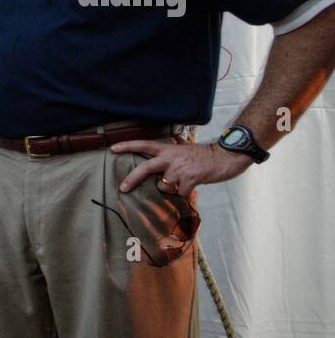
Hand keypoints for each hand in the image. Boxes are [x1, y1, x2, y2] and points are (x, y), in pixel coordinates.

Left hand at [111, 140, 252, 195]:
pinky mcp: (190, 178)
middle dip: (132, 179)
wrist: (226, 156)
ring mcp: (180, 168)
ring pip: (164, 186)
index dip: (128, 146)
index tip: (112, 149)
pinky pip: (180, 192)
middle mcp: (171, 158)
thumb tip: (157, 171)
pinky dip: (185, 193)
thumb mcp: (183, 151)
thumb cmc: (203, 156)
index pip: (144, 145)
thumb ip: (168, 158)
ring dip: (172, 188)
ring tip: (185, 180)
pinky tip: (194, 184)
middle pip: (145, 168)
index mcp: (168, 150)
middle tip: (122, 188)